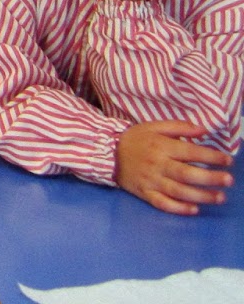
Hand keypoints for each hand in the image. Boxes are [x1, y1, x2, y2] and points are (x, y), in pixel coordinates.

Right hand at [114, 119, 232, 214]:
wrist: (107, 153)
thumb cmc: (135, 139)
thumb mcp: (154, 126)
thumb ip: (179, 127)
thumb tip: (203, 131)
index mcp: (160, 146)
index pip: (190, 152)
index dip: (211, 156)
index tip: (228, 160)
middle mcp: (157, 164)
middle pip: (187, 174)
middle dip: (210, 178)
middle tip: (229, 180)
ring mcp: (150, 181)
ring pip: (178, 191)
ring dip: (201, 196)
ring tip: (220, 197)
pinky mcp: (145, 193)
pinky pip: (163, 203)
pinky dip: (179, 208)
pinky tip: (194, 210)